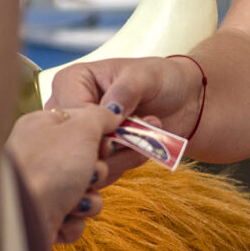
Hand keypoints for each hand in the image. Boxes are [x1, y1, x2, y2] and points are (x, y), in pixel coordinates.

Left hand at [6, 107, 120, 241]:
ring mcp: (41, 186)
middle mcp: (38, 154)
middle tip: (90, 174)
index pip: (81, 123)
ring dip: (88, 199)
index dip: (100, 135)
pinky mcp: (43, 214)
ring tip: (74, 201)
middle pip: (87, 159)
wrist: (22, 220)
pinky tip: (64, 217)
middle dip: (96, 172)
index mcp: (41, 126)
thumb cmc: (48, 169)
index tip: (108, 145)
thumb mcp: (80, 130)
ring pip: (85, 190)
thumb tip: (113, 112)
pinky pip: (74, 215)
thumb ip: (100, 116)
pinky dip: (74, 220)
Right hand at [48, 55, 204, 178]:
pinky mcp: (94, 158)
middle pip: (74, 143)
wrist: (181, 102)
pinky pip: (100, 175)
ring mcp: (79, 138)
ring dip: (122, 156)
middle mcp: (68, 112)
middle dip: (112, 144)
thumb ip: (127, 90)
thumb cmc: (160, 78)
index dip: (95, 126)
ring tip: (147, 133)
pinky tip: (143, 148)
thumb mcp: (146, 76)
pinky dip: (125, 165)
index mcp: (70, 82)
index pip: (69, 114)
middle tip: (140, 130)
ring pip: (88, 163)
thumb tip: (110, 111)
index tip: (123, 123)